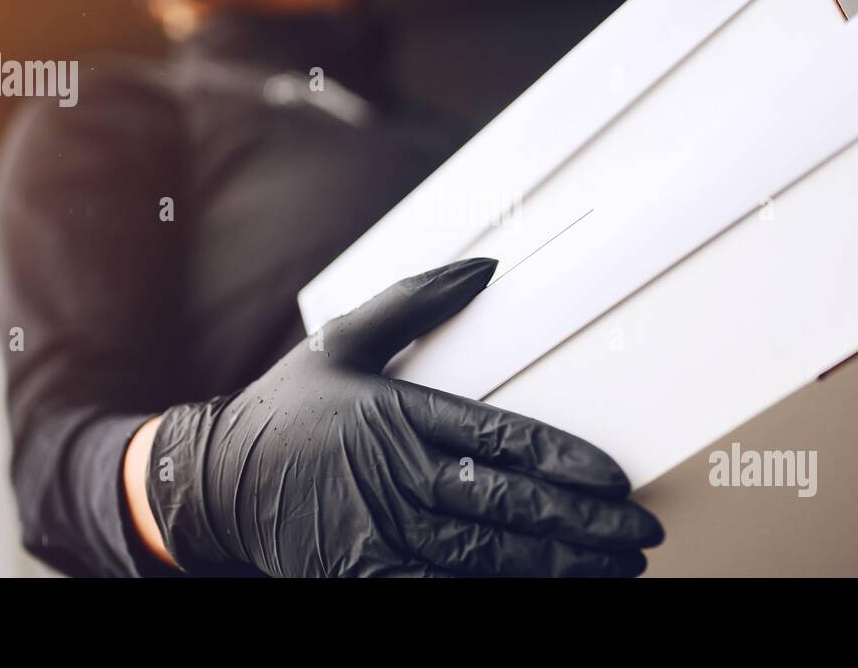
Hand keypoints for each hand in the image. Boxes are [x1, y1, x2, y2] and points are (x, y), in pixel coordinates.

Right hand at [145, 258, 663, 575]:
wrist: (217, 483)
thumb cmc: (289, 408)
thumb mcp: (341, 339)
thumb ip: (413, 302)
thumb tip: (485, 264)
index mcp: (399, 414)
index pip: (500, 440)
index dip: (564, 461)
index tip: (617, 478)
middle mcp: (398, 476)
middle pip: (508, 504)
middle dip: (583, 522)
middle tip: (641, 531)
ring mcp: (383, 532)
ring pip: (488, 556)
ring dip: (560, 564)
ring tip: (618, 566)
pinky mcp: (366, 573)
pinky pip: (444, 589)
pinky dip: (499, 593)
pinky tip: (549, 591)